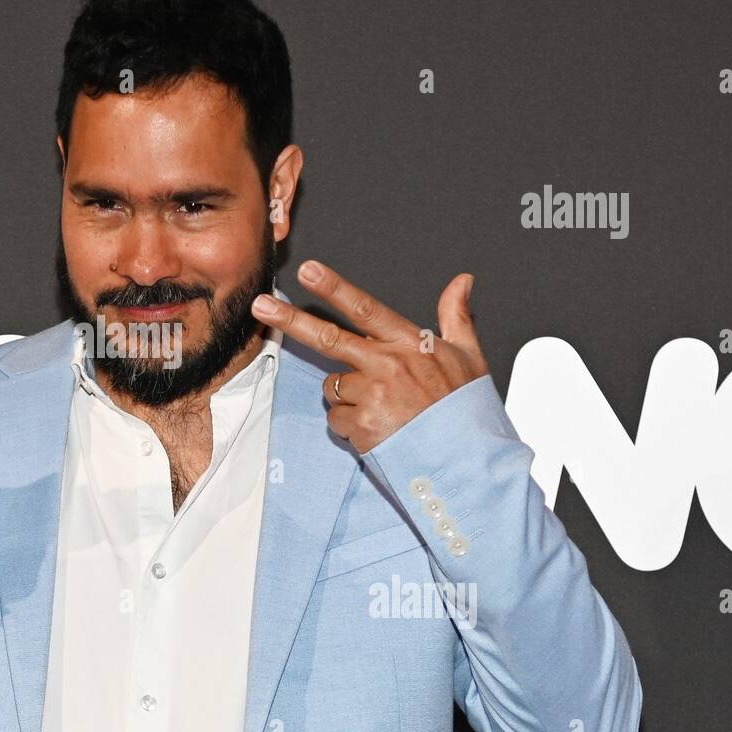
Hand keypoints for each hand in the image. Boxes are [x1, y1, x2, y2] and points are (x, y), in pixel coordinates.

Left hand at [250, 260, 488, 453]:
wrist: (470, 460)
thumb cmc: (467, 410)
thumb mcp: (469, 358)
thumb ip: (457, 317)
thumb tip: (463, 280)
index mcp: (410, 346)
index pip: (366, 310)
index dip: (335, 288)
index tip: (309, 271)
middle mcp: (388, 367)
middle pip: (328, 339)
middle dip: (289, 320)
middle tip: (260, 305)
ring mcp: (373, 397)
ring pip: (333, 388)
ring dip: (347, 398)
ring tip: (384, 411)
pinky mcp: (362, 427)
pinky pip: (338, 421)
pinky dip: (351, 427)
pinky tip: (380, 432)